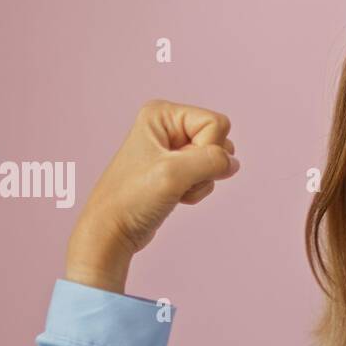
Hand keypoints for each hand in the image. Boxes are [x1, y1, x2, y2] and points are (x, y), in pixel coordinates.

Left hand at [65, 99, 239, 291]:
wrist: (112, 231)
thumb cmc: (132, 199)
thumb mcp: (175, 173)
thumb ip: (212, 161)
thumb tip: (233, 163)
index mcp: (162, 114)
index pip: (216, 123)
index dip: (207, 150)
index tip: (178, 166)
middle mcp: (167, 126)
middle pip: (218, 141)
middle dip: (205, 167)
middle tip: (177, 179)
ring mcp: (172, 149)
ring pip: (215, 161)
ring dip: (201, 182)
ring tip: (174, 190)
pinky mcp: (176, 170)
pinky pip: (206, 176)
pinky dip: (196, 190)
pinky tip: (176, 197)